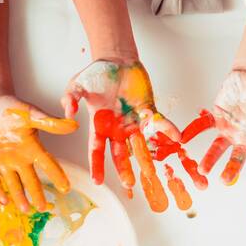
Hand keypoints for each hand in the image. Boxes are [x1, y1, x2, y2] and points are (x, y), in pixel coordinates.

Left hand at [0, 96, 77, 213]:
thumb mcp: (30, 114)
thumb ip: (49, 122)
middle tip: (43, 208)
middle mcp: (20, 158)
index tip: (66, 188)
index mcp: (32, 147)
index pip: (48, 164)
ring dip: (19, 197)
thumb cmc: (10, 108)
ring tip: (25, 209)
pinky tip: (2, 201)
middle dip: (37, 194)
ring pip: (13, 183)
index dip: (57, 176)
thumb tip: (74, 125)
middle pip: (30, 179)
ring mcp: (4, 162)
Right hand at [62, 59, 180, 211]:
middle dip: (124, 169)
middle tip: (129, 184)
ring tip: (152, 174)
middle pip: (120, 153)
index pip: (96, 149)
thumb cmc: (96, 74)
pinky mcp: (148, 110)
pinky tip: (177, 137)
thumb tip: (68, 113)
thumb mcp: (77, 85)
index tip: (98, 181)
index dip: (97, 165)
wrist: (116, 60)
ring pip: (140, 144)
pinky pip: (159, 122)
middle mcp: (116, 128)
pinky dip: (168, 129)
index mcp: (99, 124)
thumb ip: (71, 98)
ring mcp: (133, 121)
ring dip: (146, 158)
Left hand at [199, 70, 245, 192]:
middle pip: (237, 159)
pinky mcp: (217, 118)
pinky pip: (203, 127)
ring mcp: (230, 129)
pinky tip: (183, 138)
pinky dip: (194, 132)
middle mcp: (245, 137)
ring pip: (219, 149)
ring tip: (203, 170)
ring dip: (211, 159)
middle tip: (224, 181)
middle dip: (230, 170)